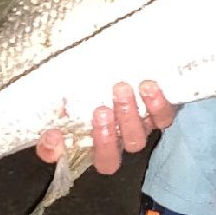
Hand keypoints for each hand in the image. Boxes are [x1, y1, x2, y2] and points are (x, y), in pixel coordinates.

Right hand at [35, 82, 178, 176]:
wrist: (134, 54)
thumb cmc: (97, 74)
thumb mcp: (71, 87)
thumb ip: (54, 109)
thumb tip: (52, 133)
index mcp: (88, 139)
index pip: (63, 157)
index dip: (59, 154)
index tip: (54, 134)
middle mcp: (114, 142)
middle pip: (109, 160)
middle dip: (104, 138)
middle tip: (99, 111)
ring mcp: (138, 129)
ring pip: (135, 139)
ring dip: (127, 117)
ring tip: (121, 90)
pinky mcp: (160, 114)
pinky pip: (163, 119)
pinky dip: (157, 105)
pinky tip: (148, 87)